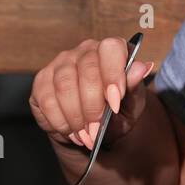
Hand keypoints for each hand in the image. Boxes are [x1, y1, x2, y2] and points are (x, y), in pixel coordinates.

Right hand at [29, 37, 154, 150]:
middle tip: (97, 130)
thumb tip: (142, 67)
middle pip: (86, 71)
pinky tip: (70, 131)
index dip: (112, 74)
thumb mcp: (131, 103)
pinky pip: (46, 99)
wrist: (96, 127)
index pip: (111, 48)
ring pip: (64, 86)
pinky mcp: (42, 79)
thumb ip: (134, 87)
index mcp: (112, 50)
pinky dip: (59, 121)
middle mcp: (85, 51)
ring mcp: (61, 63)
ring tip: (85, 135)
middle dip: (92, 107)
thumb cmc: (117, 111)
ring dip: (75, 117)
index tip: (115, 102)